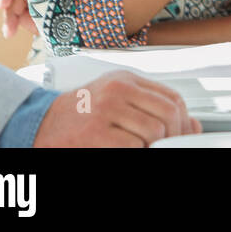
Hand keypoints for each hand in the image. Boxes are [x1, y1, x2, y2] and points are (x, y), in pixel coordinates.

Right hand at [33, 71, 200, 146]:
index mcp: (126, 79)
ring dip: (155, 146)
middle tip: (167, 146)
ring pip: (154, 130)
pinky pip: (133, 145)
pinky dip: (137, 151)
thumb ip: (150, 108)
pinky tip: (129, 150)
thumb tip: (192, 125)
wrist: (38, 123)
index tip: (183, 134)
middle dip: (174, 135)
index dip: (183, 120)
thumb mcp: (116, 101)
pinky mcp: (95, 132)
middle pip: (168, 113)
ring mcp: (106, 109)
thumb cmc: (78, 114)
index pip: (172, 97)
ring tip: (145, 148)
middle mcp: (118, 89)